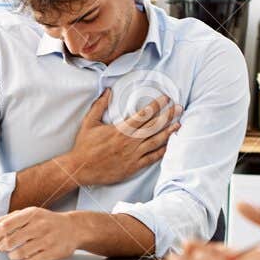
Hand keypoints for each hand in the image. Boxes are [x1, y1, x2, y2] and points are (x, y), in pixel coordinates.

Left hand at [0, 207, 81, 259]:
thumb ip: (7, 219)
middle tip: (2, 248)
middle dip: (2, 247)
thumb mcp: (28, 215)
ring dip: (12, 256)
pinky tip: (26, 258)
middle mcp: (40, 226)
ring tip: (13, 254)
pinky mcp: (54, 252)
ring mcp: (48, 240)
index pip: (7, 225)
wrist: (73, 228)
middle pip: (11, 241)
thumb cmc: (47, 221)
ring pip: (20, 253)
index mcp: (31, 214)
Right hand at [60, 88, 181, 186]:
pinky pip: (151, 158)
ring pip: (156, 142)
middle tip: (179, 108)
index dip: (157, 105)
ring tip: (179, 124)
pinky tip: (169, 146)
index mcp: (121, 129)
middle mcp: (130, 141)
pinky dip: (162, 152)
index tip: (165, 98)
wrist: (80, 169)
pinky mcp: (133, 167)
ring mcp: (133, 155)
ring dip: (169, 132)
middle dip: (168, 116)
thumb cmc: (84, 146)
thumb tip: (108, 91)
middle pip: (154, 126)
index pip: (144, 114)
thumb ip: (99, 105)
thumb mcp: (89, 122)